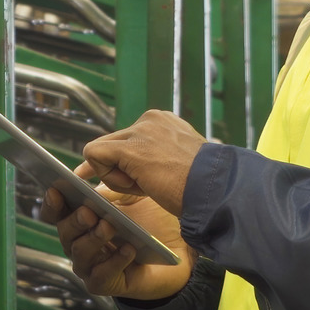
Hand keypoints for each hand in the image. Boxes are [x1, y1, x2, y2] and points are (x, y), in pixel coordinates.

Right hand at [40, 185, 194, 300]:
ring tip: (109, 227)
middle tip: (88, 212)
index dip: (52, 202)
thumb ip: (110, 190)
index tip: (56, 191)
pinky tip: (128, 249)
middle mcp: (79, 244)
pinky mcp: (103, 284)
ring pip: (80, 253)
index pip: (56, 212)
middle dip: (75, 221)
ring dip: (94, 239)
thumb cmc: (150, 222)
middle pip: (65, 232)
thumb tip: (92, 185)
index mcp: (80, 221)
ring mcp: (89, 266)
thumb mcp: (131, 198)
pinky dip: (114, 262)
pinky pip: (101, 275)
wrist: (175, 249)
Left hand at [75, 109, 205, 215]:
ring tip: (149, 185)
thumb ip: (150, 158)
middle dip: (119, 170)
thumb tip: (120, 166)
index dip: (129, 165)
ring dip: (117, 176)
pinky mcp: (129, 147)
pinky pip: (95, 155)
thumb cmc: (199, 185)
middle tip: (146, 185)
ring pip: (102, 151)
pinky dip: (108, 176)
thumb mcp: (175, 163)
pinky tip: (137, 184)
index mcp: (163, 121)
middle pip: (113, 145)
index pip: (129, 140)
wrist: (214, 190)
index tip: (146, 179)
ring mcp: (139, 130)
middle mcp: (150, 119)